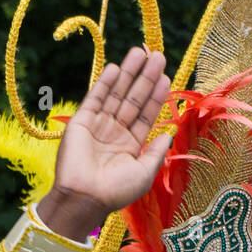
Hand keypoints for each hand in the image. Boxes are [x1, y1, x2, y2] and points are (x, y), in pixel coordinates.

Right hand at [40, 47, 172, 238]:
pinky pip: (95, 98)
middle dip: (145, 78)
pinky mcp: (81, 122)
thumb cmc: (116, 191)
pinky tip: (117, 68)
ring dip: (128, 74)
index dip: (156, 96)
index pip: (146, 115)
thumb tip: (170, 133)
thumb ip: (157, 152)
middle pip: (133, 100)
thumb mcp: (144, 173)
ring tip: (139, 52)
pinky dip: (105, 83)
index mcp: (130, 146)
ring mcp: (98, 126)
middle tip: (157, 55)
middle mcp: (115, 133)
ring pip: (116, 95)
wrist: (84, 198)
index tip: (166, 77)